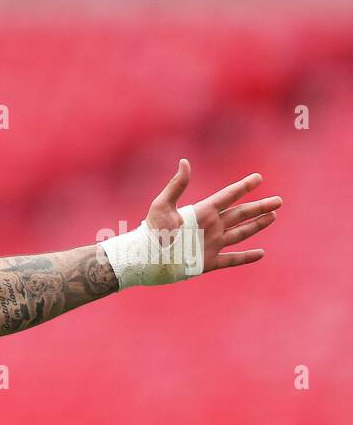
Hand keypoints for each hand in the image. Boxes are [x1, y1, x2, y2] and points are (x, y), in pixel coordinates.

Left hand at [145, 159, 281, 271]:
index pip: (227, 196)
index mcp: (201, 212)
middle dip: (260, 207)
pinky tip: (260, 253)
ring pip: (240, 233)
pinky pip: (232, 259)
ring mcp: (210, 244)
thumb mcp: (162, 206)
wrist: (145, 259)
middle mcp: (210, 227)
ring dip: (257, 225)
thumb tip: (185, 162)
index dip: (243, 187)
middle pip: (241, 214)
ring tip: (273, 217)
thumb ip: (176, 186)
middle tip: (279, 200)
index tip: (258, 178)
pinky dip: (246, 257)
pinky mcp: (207, 262)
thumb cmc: (151, 232)